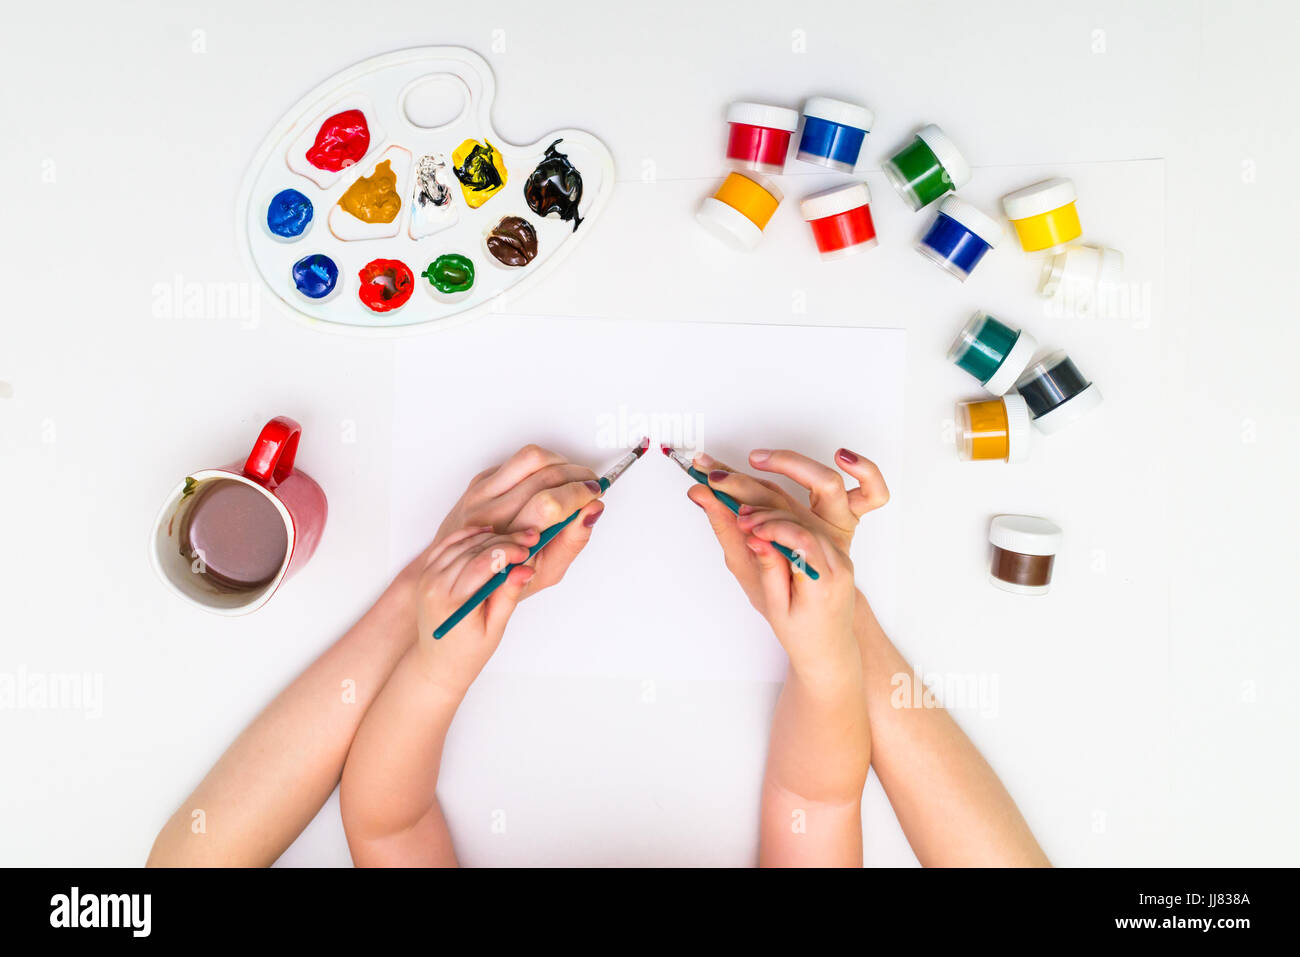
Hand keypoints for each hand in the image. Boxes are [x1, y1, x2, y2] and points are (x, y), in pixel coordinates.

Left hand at [413, 444, 604, 598]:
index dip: (578, 494)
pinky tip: (549, 481)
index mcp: (505, 543)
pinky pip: (516, 461)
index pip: (548, 506)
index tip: (595, 495)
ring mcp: (480, 495)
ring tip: (573, 479)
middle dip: (578, 476)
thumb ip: (571, 543)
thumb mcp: (544, 575)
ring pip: (531, 459)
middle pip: (544, 476)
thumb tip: (592, 510)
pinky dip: (541, 465)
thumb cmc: (498, 579)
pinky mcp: (478, 483)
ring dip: (561, 463)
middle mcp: (489, 515)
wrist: (453, 573)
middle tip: (592, 486)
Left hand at [413, 525, 541, 697]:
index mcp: (452, 603)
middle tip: (530, 538)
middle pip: (473, 550)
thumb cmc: (468, 652)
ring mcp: (427, 578)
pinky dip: (468, 535)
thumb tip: (525, 569)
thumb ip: (508, 595)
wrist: (437, 663)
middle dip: (505, 541)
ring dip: (490, 537)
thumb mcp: (494, 628)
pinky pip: (447, 545)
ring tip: (516, 537)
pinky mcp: (426, 573)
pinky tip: (488, 534)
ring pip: (461, 543)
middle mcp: (434, 587)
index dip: (508, 551)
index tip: (529, 548)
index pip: (482, 564)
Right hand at [687, 447, 889, 668]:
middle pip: (796, 506)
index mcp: (825, 579)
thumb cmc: (801, 631)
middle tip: (714, 482)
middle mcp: (837, 554)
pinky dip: (776, 485)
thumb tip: (751, 533)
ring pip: (800, 494)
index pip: (799, 536)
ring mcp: (837, 539)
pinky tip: (761, 467)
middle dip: (751, 489)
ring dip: (763, 479)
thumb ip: (764, 566)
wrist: (828, 641)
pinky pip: (804, 498)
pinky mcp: (828, 530)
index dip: (767, 523)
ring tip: (726, 475)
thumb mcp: (773, 604)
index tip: (742, 522)